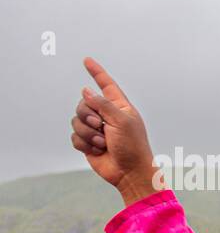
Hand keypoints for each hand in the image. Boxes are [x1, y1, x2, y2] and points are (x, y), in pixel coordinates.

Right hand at [71, 58, 159, 202]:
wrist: (129, 172)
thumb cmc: (132, 146)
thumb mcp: (121, 121)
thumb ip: (103, 104)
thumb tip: (86, 91)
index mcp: (120, 107)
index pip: (107, 85)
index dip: (97, 73)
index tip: (87, 60)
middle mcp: (107, 116)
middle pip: (83, 103)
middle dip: (88, 115)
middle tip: (101, 126)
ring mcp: (97, 129)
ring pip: (76, 120)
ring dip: (88, 133)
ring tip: (103, 143)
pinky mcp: (88, 142)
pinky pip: (74, 136)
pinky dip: (84, 143)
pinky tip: (97, 150)